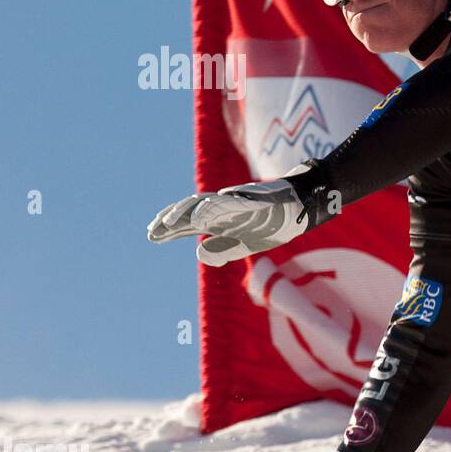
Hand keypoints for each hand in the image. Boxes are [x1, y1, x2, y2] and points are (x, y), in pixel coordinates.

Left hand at [147, 175, 311, 266]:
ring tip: (169, 221)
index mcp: (219, 219)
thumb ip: (222, 250)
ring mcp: (238, 201)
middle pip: (191, 210)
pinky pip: (234, 202)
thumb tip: (198, 252)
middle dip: (171, 219)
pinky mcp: (254, 199)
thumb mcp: (244, 244)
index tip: (151, 235)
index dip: (169, 228)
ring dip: (187, 211)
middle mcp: (223, 207)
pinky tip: (202, 213)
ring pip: (208, 203)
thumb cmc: (270, 224)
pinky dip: (217, 206)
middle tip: (152, 230)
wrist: (299, 207)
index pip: (188, 222)